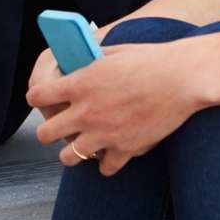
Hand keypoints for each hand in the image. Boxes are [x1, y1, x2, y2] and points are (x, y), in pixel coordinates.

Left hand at [28, 41, 209, 175]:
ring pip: (68, 157)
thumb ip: (90, 63)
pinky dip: (106, 162)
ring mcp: (103, 134)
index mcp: (79, 83)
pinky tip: (112, 152)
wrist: (182, 78)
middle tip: (61, 126)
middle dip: (49, 130)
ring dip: (73, 151)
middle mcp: (85, 111)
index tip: (43, 98)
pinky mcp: (124, 149)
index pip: (36, 96)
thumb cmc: (151, 59)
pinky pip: (103, 167)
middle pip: (45, 133)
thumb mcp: (113, 52)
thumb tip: (78, 65)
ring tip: (83, 144)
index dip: (37, 97)